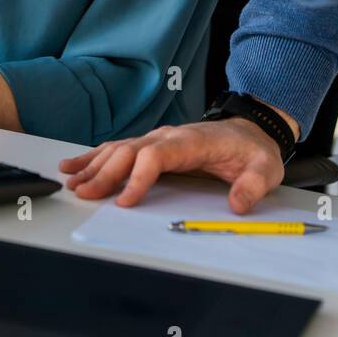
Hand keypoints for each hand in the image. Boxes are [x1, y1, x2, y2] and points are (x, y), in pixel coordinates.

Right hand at [60, 118, 285, 212]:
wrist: (250, 132)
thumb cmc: (252, 151)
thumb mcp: (265, 169)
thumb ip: (252, 185)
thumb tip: (238, 203)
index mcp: (192, 141)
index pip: (157, 155)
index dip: (138, 177)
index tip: (124, 201)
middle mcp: (169, 136)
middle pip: (130, 151)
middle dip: (105, 173)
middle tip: (84, 194)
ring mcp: (158, 137)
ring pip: (119, 148)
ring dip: (94, 165)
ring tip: (72, 181)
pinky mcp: (152, 144)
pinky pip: (119, 148)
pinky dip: (95, 156)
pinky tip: (75, 164)